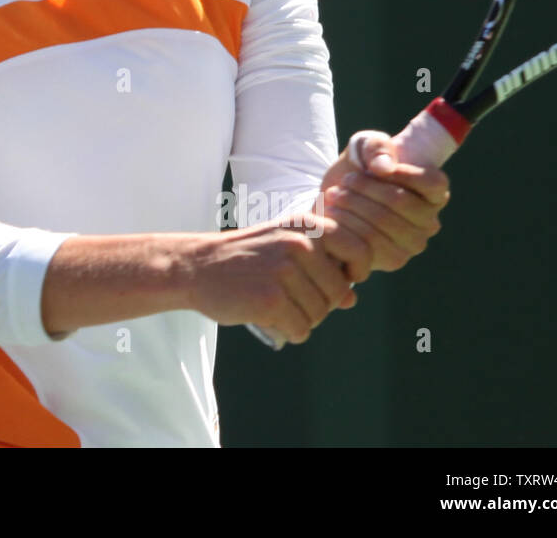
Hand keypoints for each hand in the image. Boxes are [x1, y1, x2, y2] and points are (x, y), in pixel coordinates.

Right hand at [187, 212, 373, 344]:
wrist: (196, 265)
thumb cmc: (245, 258)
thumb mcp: (283, 247)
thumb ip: (321, 267)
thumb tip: (352, 299)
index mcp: (306, 226)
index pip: (360, 250)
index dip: (355, 271)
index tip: (340, 280)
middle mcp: (299, 244)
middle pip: (339, 291)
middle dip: (320, 302)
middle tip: (290, 296)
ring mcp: (284, 271)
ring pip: (320, 314)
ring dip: (301, 318)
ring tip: (274, 303)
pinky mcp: (271, 300)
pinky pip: (301, 330)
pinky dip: (288, 331)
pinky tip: (268, 317)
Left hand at [317, 132, 450, 273]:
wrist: (334, 202)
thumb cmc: (358, 170)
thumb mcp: (363, 148)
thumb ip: (376, 147)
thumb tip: (384, 168)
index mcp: (433, 193)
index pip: (432, 183)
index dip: (404, 173)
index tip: (373, 167)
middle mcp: (430, 221)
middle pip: (401, 200)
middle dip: (366, 187)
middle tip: (345, 180)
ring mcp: (414, 243)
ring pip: (383, 220)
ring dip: (352, 204)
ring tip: (334, 194)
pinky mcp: (393, 260)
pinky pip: (370, 242)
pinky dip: (346, 225)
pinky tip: (332, 214)